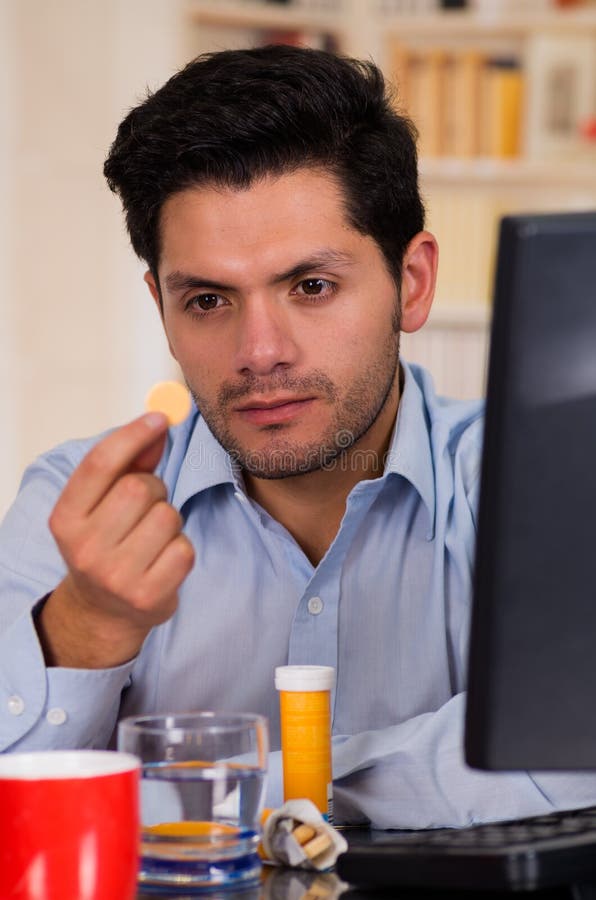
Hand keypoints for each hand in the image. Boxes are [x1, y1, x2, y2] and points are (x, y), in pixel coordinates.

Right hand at [37, 413, 194, 667]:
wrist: (103, 610)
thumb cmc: (108, 543)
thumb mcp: (102, 504)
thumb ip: (129, 464)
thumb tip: (158, 425)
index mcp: (65, 518)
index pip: (100, 464)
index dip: (133, 434)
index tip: (158, 418)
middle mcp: (84, 548)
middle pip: (141, 488)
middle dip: (155, 488)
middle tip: (148, 506)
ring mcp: (115, 576)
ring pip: (168, 516)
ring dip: (169, 520)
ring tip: (153, 537)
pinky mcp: (147, 596)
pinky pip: (184, 549)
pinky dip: (181, 548)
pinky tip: (162, 559)